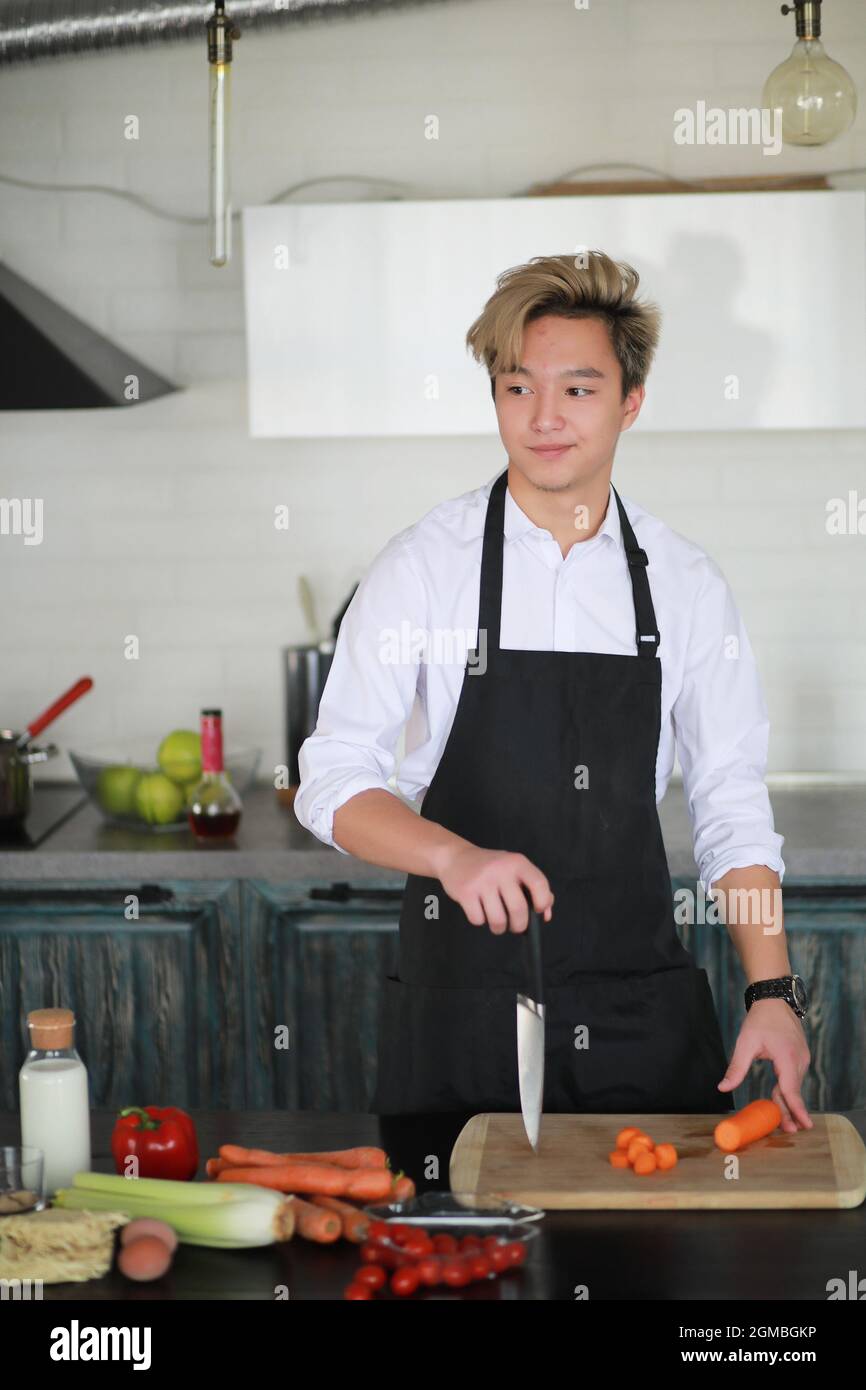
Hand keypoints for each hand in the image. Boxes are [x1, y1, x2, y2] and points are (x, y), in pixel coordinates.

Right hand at [436, 844, 553, 935]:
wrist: (455, 857)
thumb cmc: (490, 867)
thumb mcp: (514, 869)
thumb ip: (534, 888)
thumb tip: (546, 915)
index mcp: (517, 863)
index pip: (539, 884)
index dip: (543, 902)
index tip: (538, 911)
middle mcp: (501, 870)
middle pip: (518, 909)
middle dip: (519, 926)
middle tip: (515, 926)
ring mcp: (482, 881)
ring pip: (498, 920)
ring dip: (499, 928)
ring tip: (497, 922)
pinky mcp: (465, 892)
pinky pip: (478, 919)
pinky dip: (480, 921)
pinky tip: (479, 910)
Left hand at [717, 999, 812, 1132]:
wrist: (774, 1001)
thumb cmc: (760, 1020)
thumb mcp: (745, 1043)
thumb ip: (736, 1068)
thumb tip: (723, 1088)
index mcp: (786, 1056)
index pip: (791, 1088)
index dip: (796, 1108)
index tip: (805, 1124)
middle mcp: (799, 1059)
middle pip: (793, 1091)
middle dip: (791, 1111)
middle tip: (790, 1131)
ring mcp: (802, 1058)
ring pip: (794, 1085)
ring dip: (788, 1101)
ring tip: (785, 1122)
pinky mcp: (800, 1057)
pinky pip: (794, 1078)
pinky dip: (788, 1090)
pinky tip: (781, 1101)